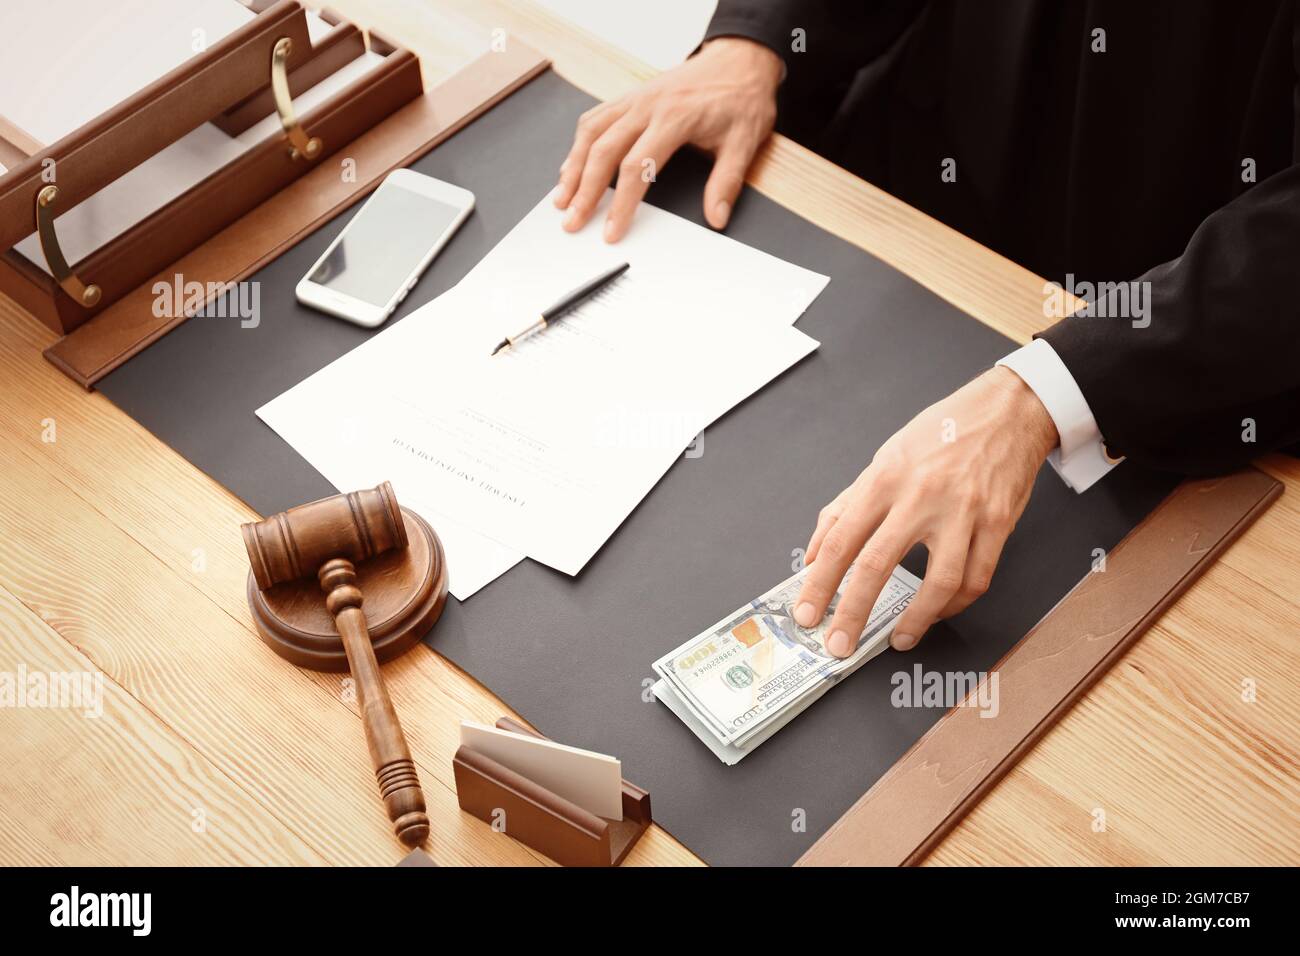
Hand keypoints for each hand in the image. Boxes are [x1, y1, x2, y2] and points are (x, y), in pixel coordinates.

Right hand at [554, 37, 782, 241]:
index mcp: (674, 118)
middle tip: (573, 221)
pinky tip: (572, 166)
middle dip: (584, 191)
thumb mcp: (745, 142)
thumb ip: (727, 182)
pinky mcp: (631, 97)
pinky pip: (595, 119)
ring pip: (591, 133)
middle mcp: (648, 106)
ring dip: (572, 167)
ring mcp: (635, 99)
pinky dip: (579, 144)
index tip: (612, 230)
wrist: (739, 59)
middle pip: (603, 151)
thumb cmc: (741, 98)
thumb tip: (717, 218)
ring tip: (562, 199)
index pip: (636, 167)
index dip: (621, 203)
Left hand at [794, 367, 1058, 655]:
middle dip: (853, 613)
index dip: (819, 583)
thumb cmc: (943, 433)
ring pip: (937, 583)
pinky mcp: (998, 524)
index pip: (839, 540)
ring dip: (914, 620)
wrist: (1008, 410)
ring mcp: (963, 512)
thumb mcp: (884, 457)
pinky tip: (938, 612)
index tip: (807, 613)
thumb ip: (847, 506)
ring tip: (899, 638)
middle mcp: (921, 495)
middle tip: (840, 644)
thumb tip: (814, 553)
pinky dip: (955, 605)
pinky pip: (976, 579)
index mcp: (885, 478)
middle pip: (877, 565)